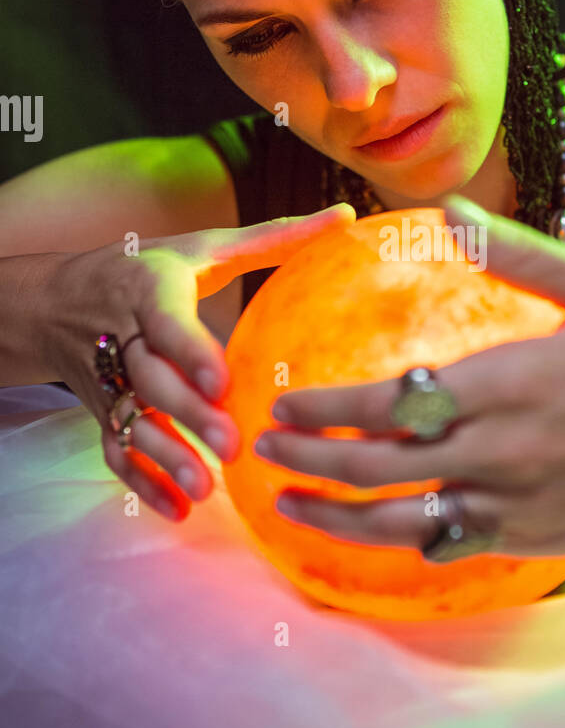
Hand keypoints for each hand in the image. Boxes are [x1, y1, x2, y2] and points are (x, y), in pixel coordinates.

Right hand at [44, 205, 355, 521]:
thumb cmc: (146, 269)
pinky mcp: (102, 412)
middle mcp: (122, 337)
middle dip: (187, 414)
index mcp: (148, 289)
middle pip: (150, 381)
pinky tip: (180, 510)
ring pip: (131, 422)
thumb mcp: (202, 247)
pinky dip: (142, 482)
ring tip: (205, 490)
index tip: (224, 381)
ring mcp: (109, 381)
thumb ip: (274, 238)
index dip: (191, 352)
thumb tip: (346, 217)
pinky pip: (115, 451)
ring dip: (165, 456)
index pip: (165, 322)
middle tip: (231, 445)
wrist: (55, 302)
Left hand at [255, 197, 564, 554]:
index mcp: (510, 383)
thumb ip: (519, 252)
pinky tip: (376, 533)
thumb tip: (450, 208)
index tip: (285, 401)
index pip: (391, 403)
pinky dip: (405, 543)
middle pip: (380, 468)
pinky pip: (454, 546)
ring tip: (289, 505)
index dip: (326, 408)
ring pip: (404, 523)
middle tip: (264, 450)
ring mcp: (520, 504)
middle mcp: (505, 451)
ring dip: (335, 517)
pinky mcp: (539, 538)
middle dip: (309, 462)